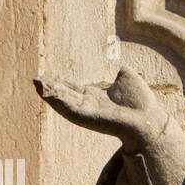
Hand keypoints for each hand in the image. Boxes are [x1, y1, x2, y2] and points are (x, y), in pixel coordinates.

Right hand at [34, 67, 167, 151]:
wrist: (149, 119)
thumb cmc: (142, 103)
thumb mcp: (128, 78)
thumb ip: (119, 71)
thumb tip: (118, 64)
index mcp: (98, 98)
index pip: (75, 89)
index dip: (62, 82)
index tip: (48, 76)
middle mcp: (90, 106)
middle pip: (66, 95)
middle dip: (51, 88)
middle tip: (35, 79)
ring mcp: (88, 113)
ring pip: (63, 102)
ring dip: (49, 93)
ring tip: (36, 82)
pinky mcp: (87, 118)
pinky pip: (68, 109)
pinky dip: (56, 100)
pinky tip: (46, 91)